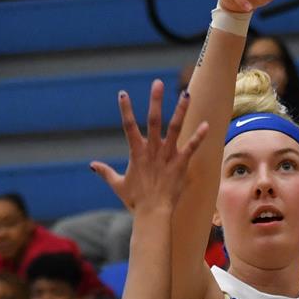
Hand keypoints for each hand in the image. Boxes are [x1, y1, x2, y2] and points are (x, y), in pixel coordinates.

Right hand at [90, 82, 210, 213]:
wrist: (153, 214)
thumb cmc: (136, 201)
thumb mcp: (118, 185)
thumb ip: (105, 172)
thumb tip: (92, 166)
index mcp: (137, 153)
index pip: (128, 127)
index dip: (125, 110)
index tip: (122, 93)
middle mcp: (152, 151)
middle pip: (153, 121)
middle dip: (155, 101)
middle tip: (157, 83)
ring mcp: (167, 156)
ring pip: (174, 129)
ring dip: (180, 111)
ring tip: (186, 94)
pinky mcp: (180, 165)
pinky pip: (191, 148)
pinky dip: (198, 137)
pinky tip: (206, 124)